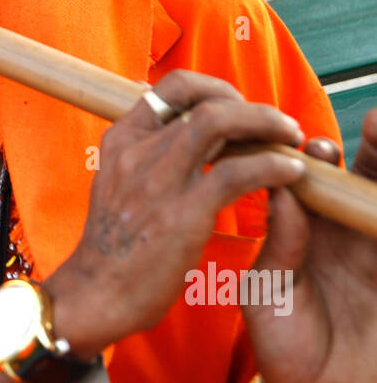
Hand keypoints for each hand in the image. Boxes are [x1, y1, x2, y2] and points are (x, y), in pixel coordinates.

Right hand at [45, 70, 306, 359]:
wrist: (93, 296)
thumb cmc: (112, 249)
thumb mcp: (117, 186)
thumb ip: (145, 158)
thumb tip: (180, 136)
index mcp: (121, 141)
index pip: (172, 86)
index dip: (215, 88)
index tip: (238, 107)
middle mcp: (137, 151)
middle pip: (204, 100)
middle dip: (251, 105)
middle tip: (277, 124)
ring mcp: (159, 180)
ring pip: (220, 122)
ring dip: (266, 123)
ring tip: (291, 137)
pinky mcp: (183, 213)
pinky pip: (237, 173)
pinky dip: (272, 166)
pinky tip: (290, 174)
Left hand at [239, 109, 376, 382]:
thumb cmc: (285, 344)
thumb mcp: (269, 292)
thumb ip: (280, 243)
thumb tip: (283, 191)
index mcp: (311, 226)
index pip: (317, 175)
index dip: (316, 153)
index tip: (311, 142)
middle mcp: (351, 228)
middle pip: (370, 173)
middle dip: (376, 145)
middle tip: (376, 123)